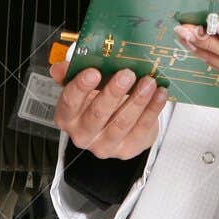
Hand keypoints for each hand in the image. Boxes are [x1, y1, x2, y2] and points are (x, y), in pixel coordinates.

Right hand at [49, 58, 167, 159]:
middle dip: (113, 93)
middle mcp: (83, 135)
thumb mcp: (84, 85)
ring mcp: (106, 145)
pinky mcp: (128, 150)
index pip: (70, 103)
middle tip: (127, 74)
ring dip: (137, 100)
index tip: (93, 72)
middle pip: (97, 114)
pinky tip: (159, 93)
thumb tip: (58, 68)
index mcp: (67, 117)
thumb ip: (72, 74)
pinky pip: (142, 129)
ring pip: (122, 123)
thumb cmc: (98, 99)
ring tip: (148, 81)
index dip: (80, 87)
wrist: (118, 121)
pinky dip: (153, 109)